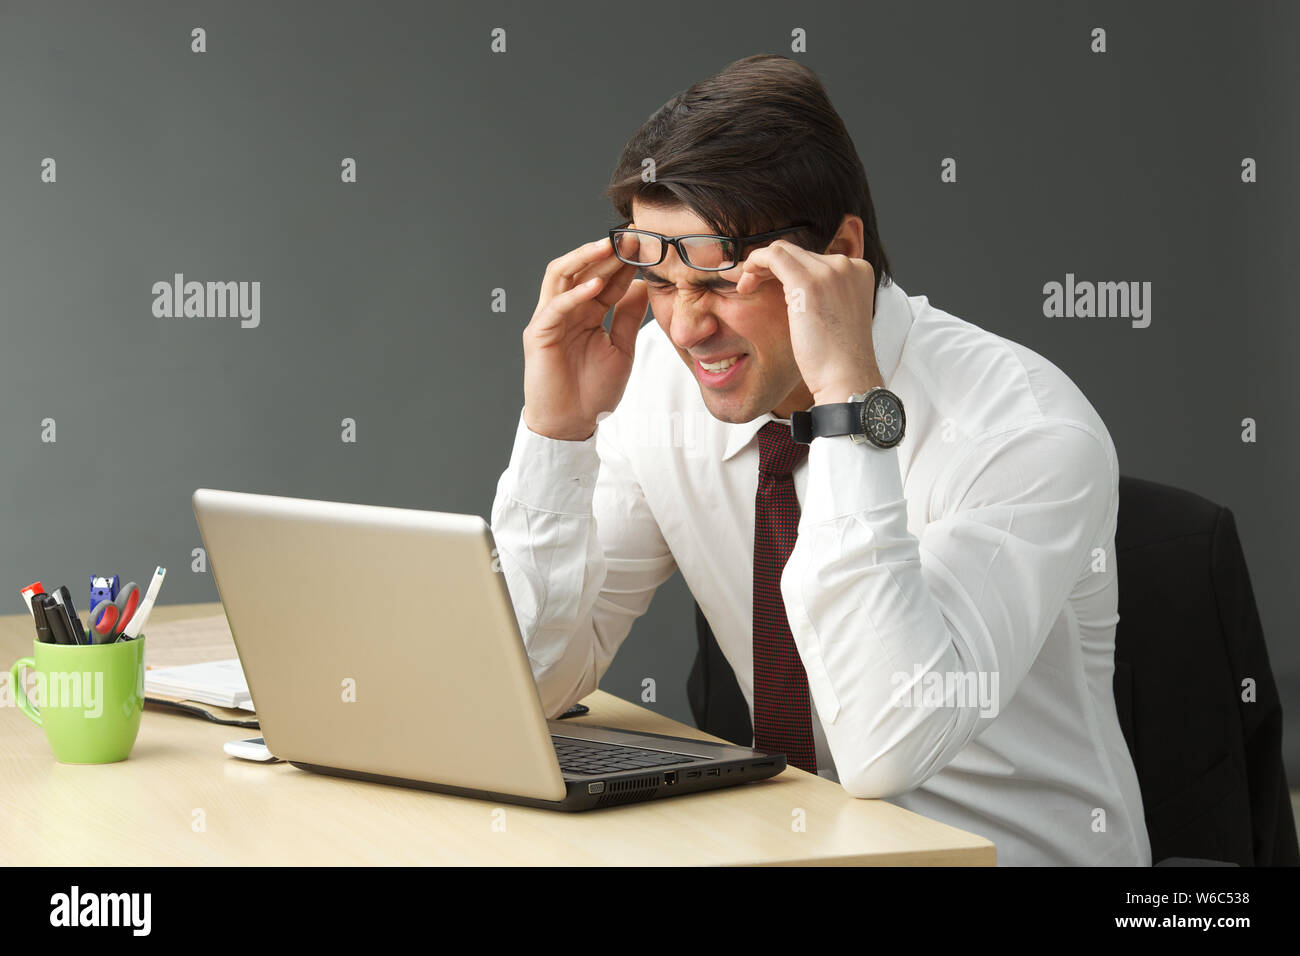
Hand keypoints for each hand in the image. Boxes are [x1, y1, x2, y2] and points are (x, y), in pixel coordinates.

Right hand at [521, 238, 648, 440]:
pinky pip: (555, 307)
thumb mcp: (621, 349)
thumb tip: (644, 285)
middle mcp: (566, 309)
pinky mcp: (539, 334)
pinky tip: (595, 287)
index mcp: (586, 312)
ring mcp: (550, 319)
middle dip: (606, 252)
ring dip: (584, 259)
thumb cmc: (593, 391)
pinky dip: (574, 295)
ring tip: (608, 247)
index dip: (624, 262)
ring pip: (560, 276)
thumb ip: (629, 317)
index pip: (605, 278)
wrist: (571, 424)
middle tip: (631, 237)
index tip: (647, 246)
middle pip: (582, 269)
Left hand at [734, 242, 882, 403]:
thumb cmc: (838, 359)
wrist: (847, 379)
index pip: (814, 258)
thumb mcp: (835, 316)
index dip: (786, 270)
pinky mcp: (809, 282)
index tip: (768, 285)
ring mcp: (831, 271)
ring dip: (758, 265)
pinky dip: (754, 263)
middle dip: (769, 266)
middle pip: (797, 253)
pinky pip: (772, 256)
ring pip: (782, 250)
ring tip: (744, 287)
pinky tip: (744, 284)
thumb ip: (823, 296)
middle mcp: (847, 265)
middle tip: (748, 285)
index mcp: (858, 271)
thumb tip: (795, 293)